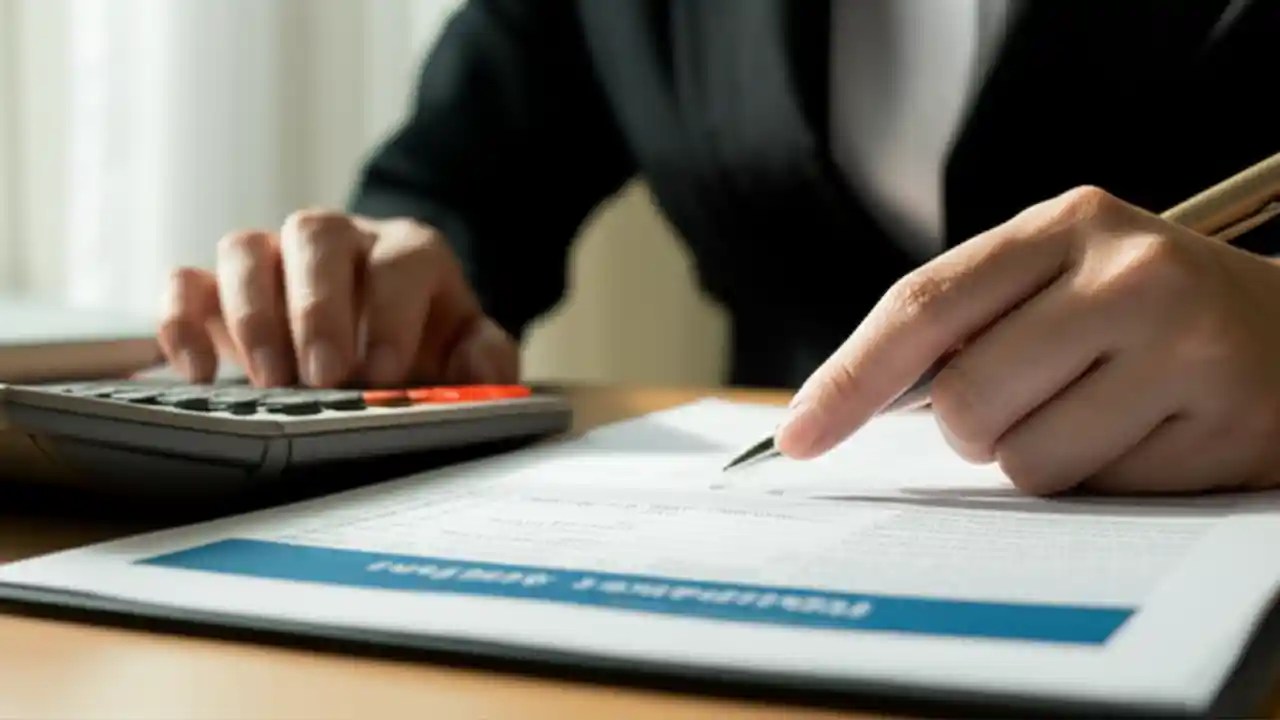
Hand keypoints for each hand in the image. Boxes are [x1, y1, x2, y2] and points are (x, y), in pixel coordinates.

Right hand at [159, 210, 517, 387]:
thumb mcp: (471, 351)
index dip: (391, 313)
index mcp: (406, 252)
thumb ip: (487, 358)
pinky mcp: (223, 289)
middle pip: (314, 234)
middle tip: (323, 377)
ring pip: (245, 248)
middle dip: (316, 306)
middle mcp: (337, 240)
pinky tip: (195, 373)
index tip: (382, 374)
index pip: (398, 261)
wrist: (386, 330)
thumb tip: (477, 370)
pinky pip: (187, 281)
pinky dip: (182, 320)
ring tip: (269, 383)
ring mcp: (274, 258)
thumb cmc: (428, 342)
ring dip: (251, 314)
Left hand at [776, 186, 1279, 494]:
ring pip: (1025, 460)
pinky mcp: (1228, 425)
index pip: (923, 306)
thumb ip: (971, 322)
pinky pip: (1102, 494)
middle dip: (976, 428)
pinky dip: (1107, 482)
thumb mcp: (1065, 279)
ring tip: (1106, 414)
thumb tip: (845, 408)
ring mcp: (1186, 348)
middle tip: (1035, 400)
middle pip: (965, 400)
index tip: (799, 435)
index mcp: (1068, 224)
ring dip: (1043, 458)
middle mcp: (1129, 273)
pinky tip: (1154, 437)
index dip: (849, 378)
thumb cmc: (1149, 316)